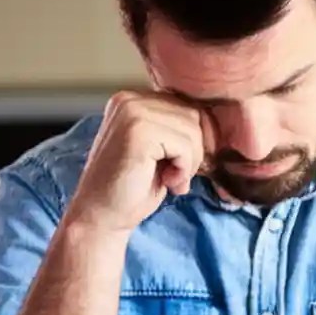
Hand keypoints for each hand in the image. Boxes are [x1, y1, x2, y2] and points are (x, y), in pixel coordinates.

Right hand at [66, 91, 214, 233]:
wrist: (101, 216)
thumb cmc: (132, 187)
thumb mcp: (159, 150)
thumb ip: (176, 130)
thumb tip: (214, 126)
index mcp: (133, 99)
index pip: (186, 106)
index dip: (193, 140)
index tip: (178, 166)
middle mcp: (130, 99)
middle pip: (192, 115)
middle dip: (193, 151)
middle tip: (175, 175)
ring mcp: (132, 112)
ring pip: (192, 131)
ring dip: (190, 162)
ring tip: (170, 179)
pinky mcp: (138, 131)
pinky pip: (185, 145)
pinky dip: (184, 168)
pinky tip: (166, 181)